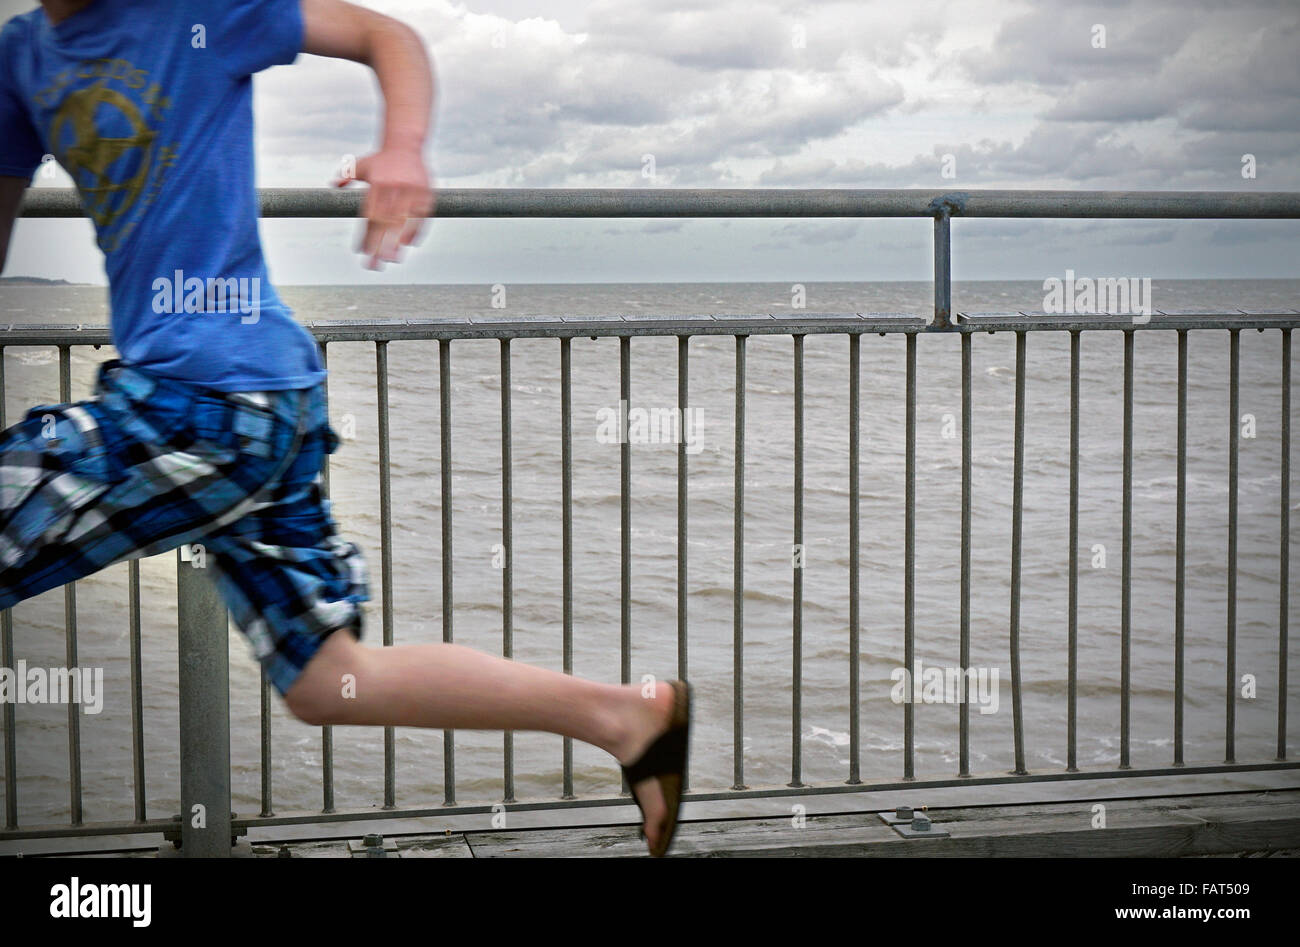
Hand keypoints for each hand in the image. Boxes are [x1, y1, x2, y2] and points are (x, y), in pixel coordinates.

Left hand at [333, 149, 435, 269]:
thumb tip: (333, 185)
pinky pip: (422, 217)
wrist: (405, 142)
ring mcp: (413, 191)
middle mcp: (395, 188)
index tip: (361, 252)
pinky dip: (417, 231)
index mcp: (377, 183)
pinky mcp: (426, 193)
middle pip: (387, 223)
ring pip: (405, 222)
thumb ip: (346, 176)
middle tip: (375, 264)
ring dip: (398, 243)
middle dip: (381, 245)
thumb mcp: (360, 165)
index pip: (370, 216)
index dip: (366, 236)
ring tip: (393, 260)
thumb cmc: (381, 158)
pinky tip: (409, 245)